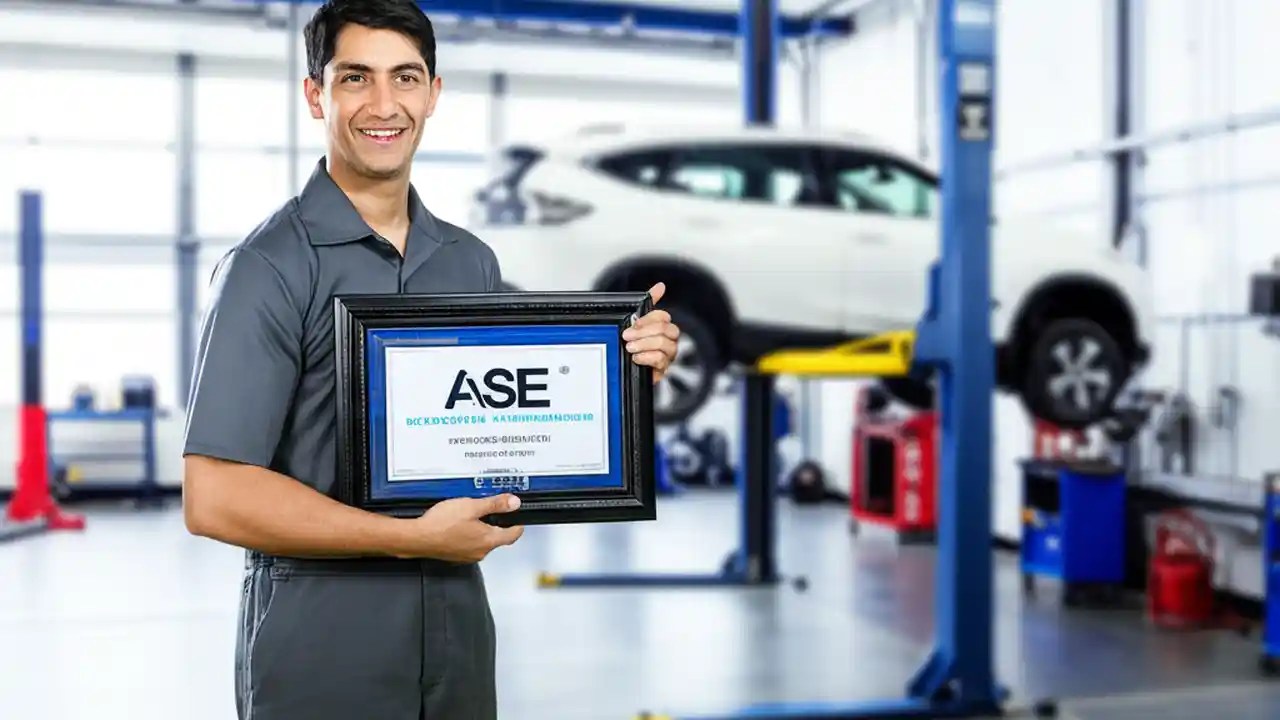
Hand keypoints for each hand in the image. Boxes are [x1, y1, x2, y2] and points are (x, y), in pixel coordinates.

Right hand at [395, 493, 524, 562]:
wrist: (417, 537)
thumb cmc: (442, 523)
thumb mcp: (472, 506)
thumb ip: (495, 504)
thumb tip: (514, 503)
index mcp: (488, 540)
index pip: (513, 535)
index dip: (518, 524)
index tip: (519, 518)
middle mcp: (480, 552)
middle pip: (497, 538)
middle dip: (497, 524)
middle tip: (492, 510)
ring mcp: (467, 556)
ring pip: (482, 541)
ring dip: (481, 530)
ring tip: (470, 515)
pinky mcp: (455, 556)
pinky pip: (468, 545)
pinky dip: (468, 535)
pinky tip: (458, 525)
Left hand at [623, 282, 679, 382]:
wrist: (623, 367)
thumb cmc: (633, 343)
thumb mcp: (637, 321)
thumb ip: (649, 302)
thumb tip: (661, 286)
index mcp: (663, 326)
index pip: (663, 317)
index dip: (648, 319)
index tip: (633, 323)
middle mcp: (668, 339)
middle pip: (666, 330)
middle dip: (645, 332)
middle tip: (627, 335)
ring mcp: (667, 355)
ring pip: (665, 345)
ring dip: (645, 344)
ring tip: (630, 347)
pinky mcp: (662, 369)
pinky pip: (661, 360)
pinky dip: (647, 357)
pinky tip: (636, 358)